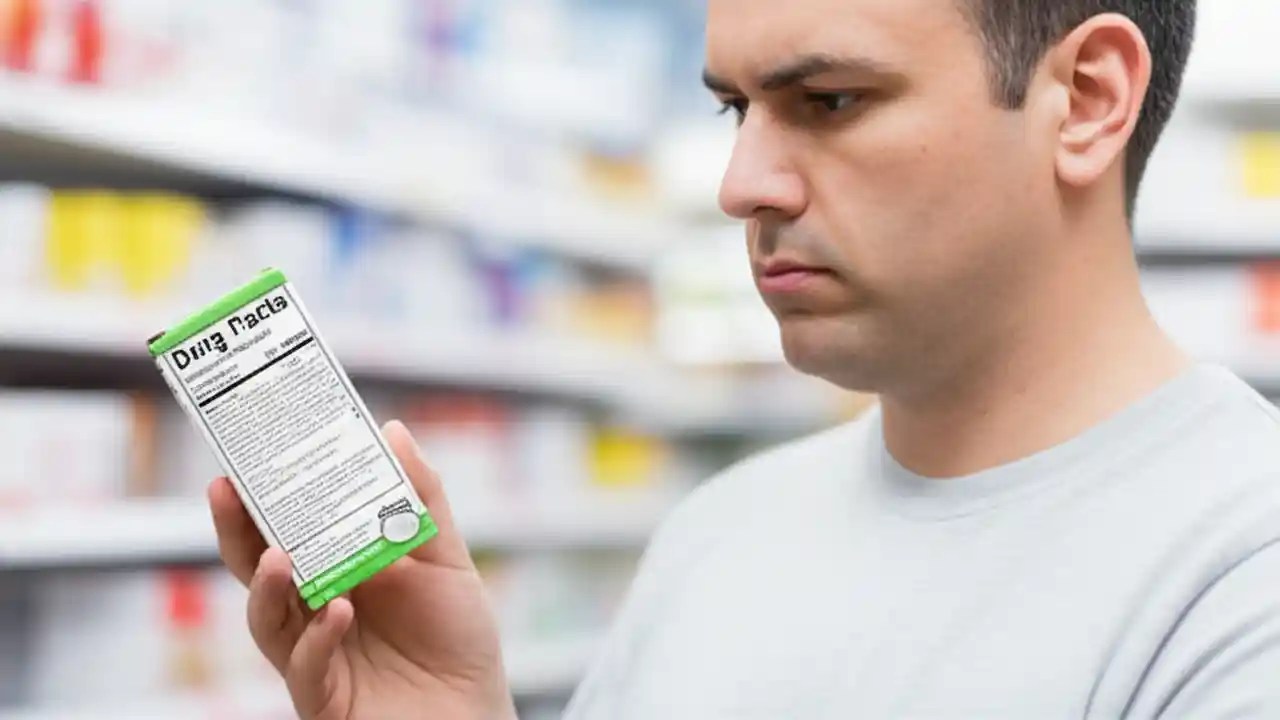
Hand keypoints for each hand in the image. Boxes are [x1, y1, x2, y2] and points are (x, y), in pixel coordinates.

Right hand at [208, 420, 515, 719]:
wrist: (474, 712)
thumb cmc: (458, 639)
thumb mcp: (446, 558)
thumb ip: (420, 498)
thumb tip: (392, 432)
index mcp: (338, 570)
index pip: (288, 526)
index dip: (263, 493)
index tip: (247, 452)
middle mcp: (315, 607)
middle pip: (258, 566)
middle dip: (237, 530)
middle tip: (227, 489)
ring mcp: (313, 652)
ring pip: (266, 618)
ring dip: (267, 586)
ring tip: (279, 555)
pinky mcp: (324, 695)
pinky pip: (305, 666)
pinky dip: (317, 638)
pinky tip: (339, 611)